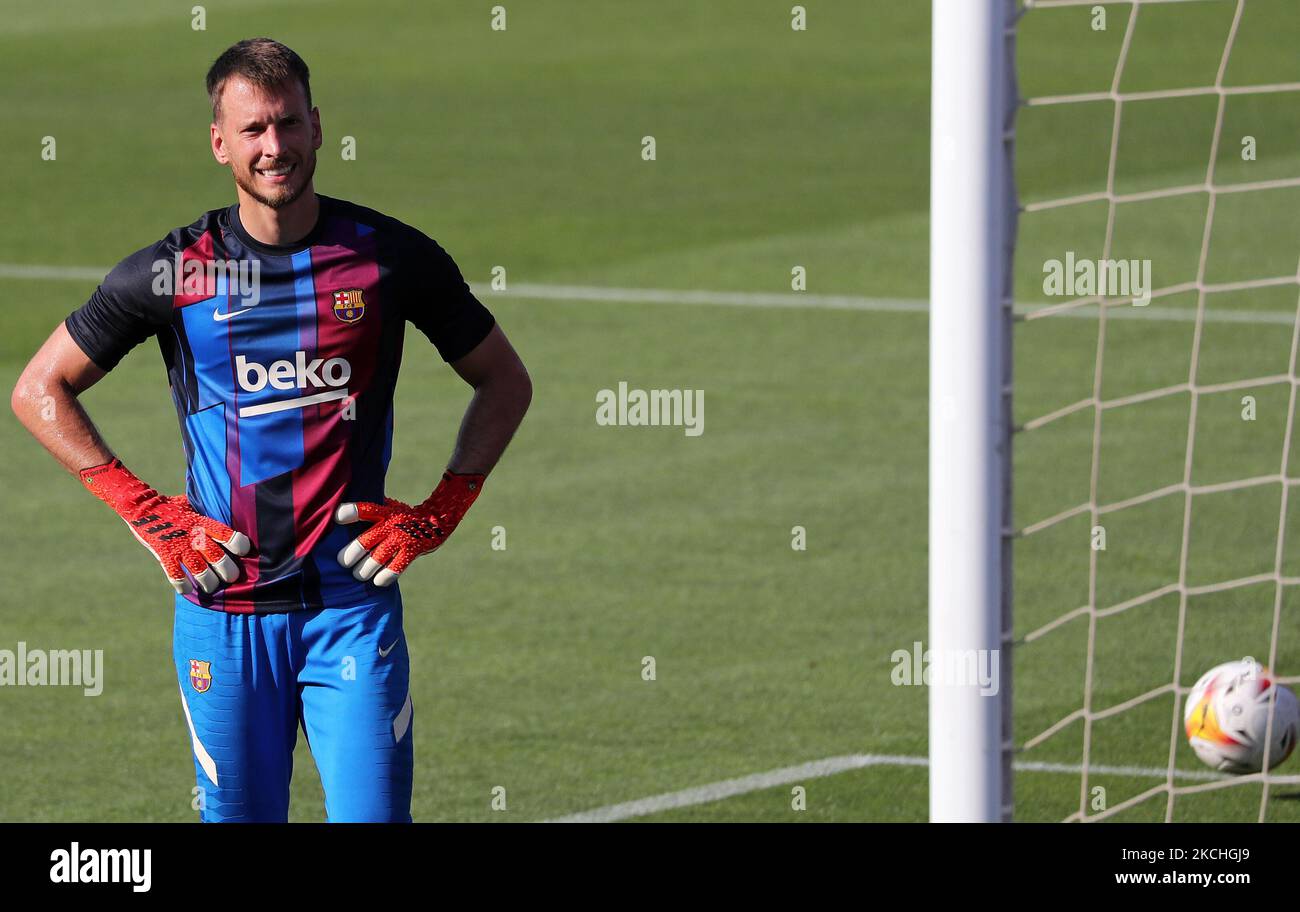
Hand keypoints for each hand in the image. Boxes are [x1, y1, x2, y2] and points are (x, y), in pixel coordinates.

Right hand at [80, 458, 249, 594]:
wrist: (142, 507)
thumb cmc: (172, 506)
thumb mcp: (193, 505)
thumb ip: (207, 514)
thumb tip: (227, 513)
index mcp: (202, 522)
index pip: (226, 533)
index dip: (238, 543)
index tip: (244, 551)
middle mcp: (194, 535)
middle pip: (216, 556)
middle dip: (227, 570)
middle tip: (232, 577)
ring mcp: (178, 545)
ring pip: (199, 569)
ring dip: (208, 581)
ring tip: (212, 588)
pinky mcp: (164, 554)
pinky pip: (175, 574)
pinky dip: (182, 584)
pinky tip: (187, 590)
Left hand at [335, 470, 483, 586]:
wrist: (437, 519)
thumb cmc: (405, 515)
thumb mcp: (389, 506)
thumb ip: (371, 510)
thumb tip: (344, 512)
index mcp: (384, 512)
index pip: (365, 510)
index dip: (351, 513)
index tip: (338, 518)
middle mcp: (391, 525)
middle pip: (365, 541)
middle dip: (351, 555)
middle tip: (343, 562)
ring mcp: (402, 539)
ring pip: (377, 558)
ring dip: (364, 570)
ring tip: (359, 575)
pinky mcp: (412, 551)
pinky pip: (395, 568)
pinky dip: (384, 577)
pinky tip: (378, 581)